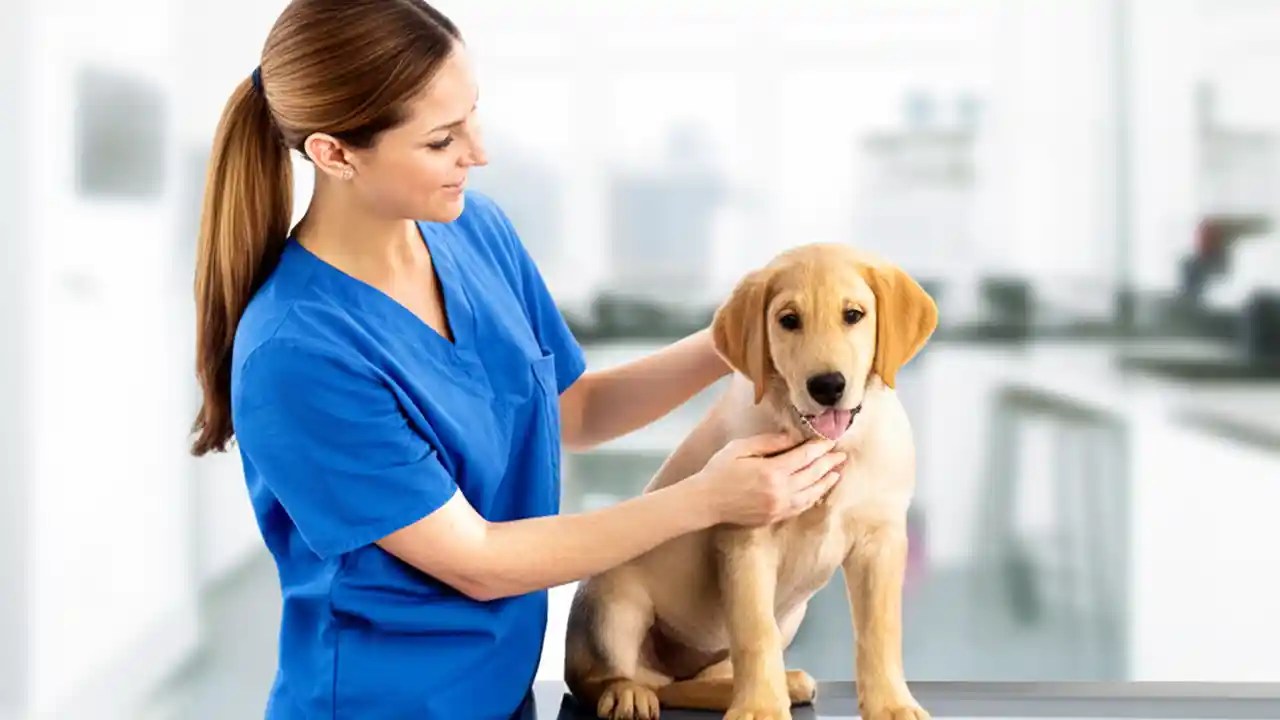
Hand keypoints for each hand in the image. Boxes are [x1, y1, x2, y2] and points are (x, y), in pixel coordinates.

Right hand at [691, 433, 845, 526]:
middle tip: (840, 455)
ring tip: (836, 473)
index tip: (829, 441)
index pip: (805, 457)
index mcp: (772, 471)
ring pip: (811, 493)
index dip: (819, 448)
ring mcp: (779, 507)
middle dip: (828, 463)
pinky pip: (801, 507)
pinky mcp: (775, 517)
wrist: (706, 502)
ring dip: (826, 482)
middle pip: (813, 475)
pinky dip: (813, 497)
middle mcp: (780, 491)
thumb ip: (769, 442)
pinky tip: (818, 491)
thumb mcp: (741, 448)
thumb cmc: (720, 470)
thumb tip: (792, 438)